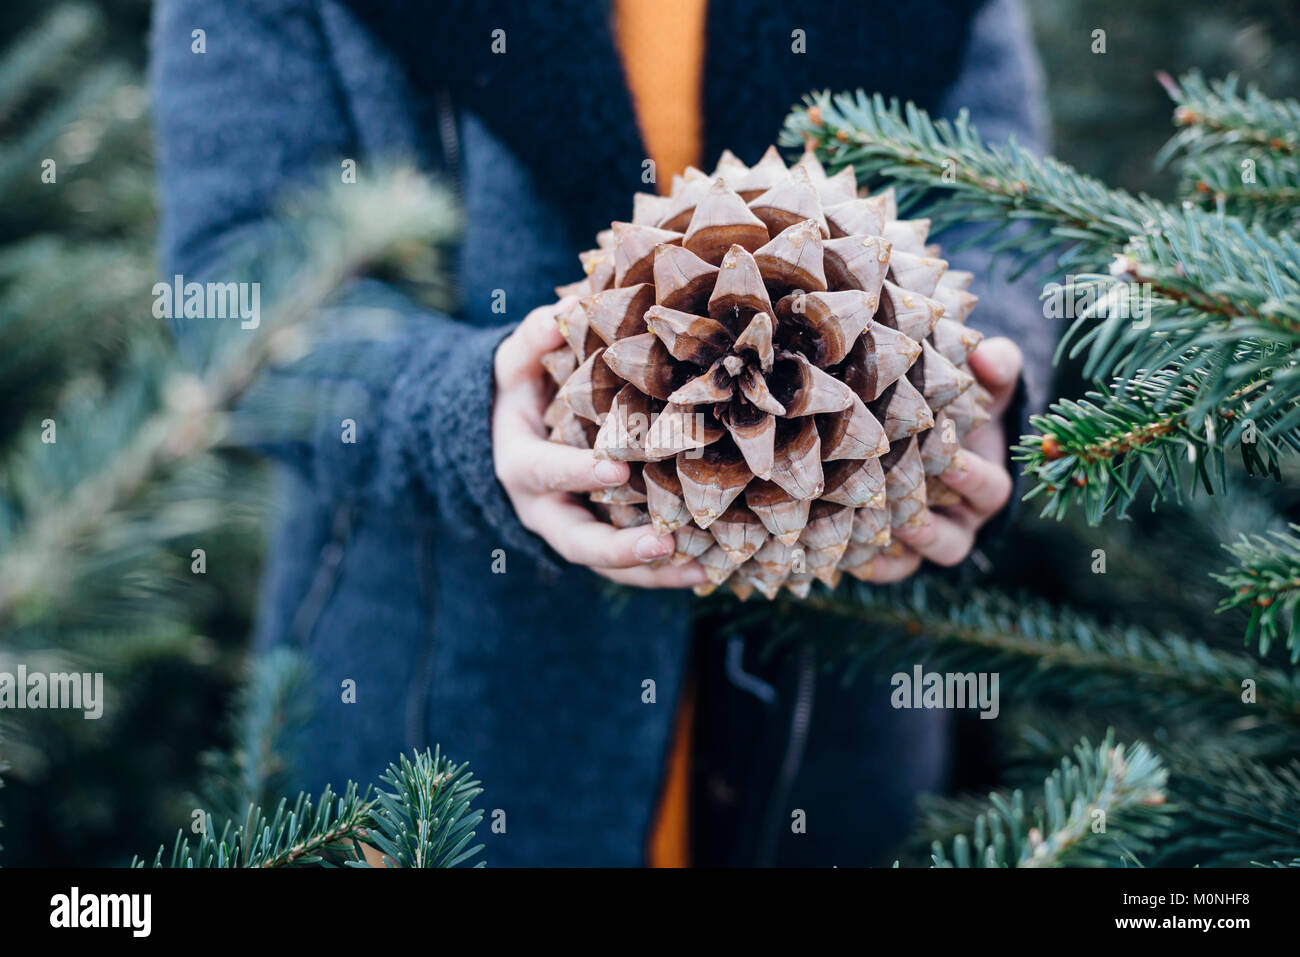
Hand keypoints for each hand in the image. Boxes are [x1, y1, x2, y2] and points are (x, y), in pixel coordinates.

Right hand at [493, 302, 708, 587]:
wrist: (514, 434)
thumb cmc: (524, 391)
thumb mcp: (514, 363)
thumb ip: (533, 339)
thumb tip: (562, 315)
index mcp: (522, 464)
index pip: (544, 472)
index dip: (576, 473)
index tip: (615, 468)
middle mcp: (545, 508)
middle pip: (576, 540)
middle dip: (618, 548)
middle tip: (662, 543)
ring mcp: (574, 529)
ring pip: (608, 564)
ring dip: (652, 571)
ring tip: (700, 569)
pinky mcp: (602, 538)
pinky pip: (631, 566)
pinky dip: (665, 572)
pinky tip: (709, 570)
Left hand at [865, 337, 1020, 581]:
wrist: (924, 423)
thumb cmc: (958, 401)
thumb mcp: (984, 380)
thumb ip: (996, 366)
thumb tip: (988, 357)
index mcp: (984, 482)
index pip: (989, 490)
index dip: (973, 478)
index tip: (952, 459)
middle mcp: (957, 518)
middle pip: (954, 537)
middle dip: (933, 522)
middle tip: (903, 500)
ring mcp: (924, 539)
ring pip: (914, 559)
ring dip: (894, 548)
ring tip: (875, 529)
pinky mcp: (890, 550)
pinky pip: (885, 568)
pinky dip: (868, 564)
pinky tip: (843, 554)